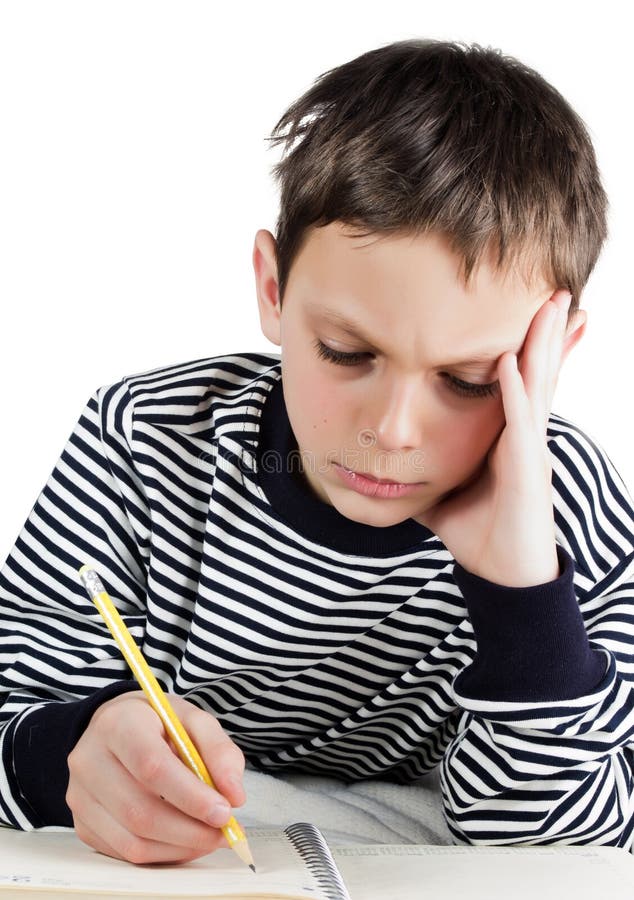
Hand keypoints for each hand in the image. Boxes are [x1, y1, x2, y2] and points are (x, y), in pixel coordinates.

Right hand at [66, 691, 244, 863]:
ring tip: (210, 836)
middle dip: (190, 830)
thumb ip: (219, 751)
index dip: (190, 795)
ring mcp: (80, 796)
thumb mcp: (192, 720)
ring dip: (180, 847)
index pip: (151, 766)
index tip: (224, 811)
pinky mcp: (82, 823)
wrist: (114, 725)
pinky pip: (124, 852)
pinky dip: (162, 853)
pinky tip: (184, 840)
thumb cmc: (156, 723)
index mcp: (118, 724)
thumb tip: (234, 795)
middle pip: (140, 811)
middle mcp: (90, 761)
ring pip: (132, 841)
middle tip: (225, 832)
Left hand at [414, 290, 572, 586]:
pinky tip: (510, 364)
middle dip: (544, 330)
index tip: (527, 307)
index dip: (524, 344)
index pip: (517, 379)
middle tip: (554, 288)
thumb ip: (422, 465)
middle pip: (537, 371)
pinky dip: (515, 393)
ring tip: (548, 303)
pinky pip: (520, 425)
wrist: (500, 575)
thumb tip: (385, 457)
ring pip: (538, 387)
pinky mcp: (527, 472)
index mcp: (506, 435)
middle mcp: (524, 435)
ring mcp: (529, 451)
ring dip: (541, 345)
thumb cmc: (477, 532)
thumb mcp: (442, 488)